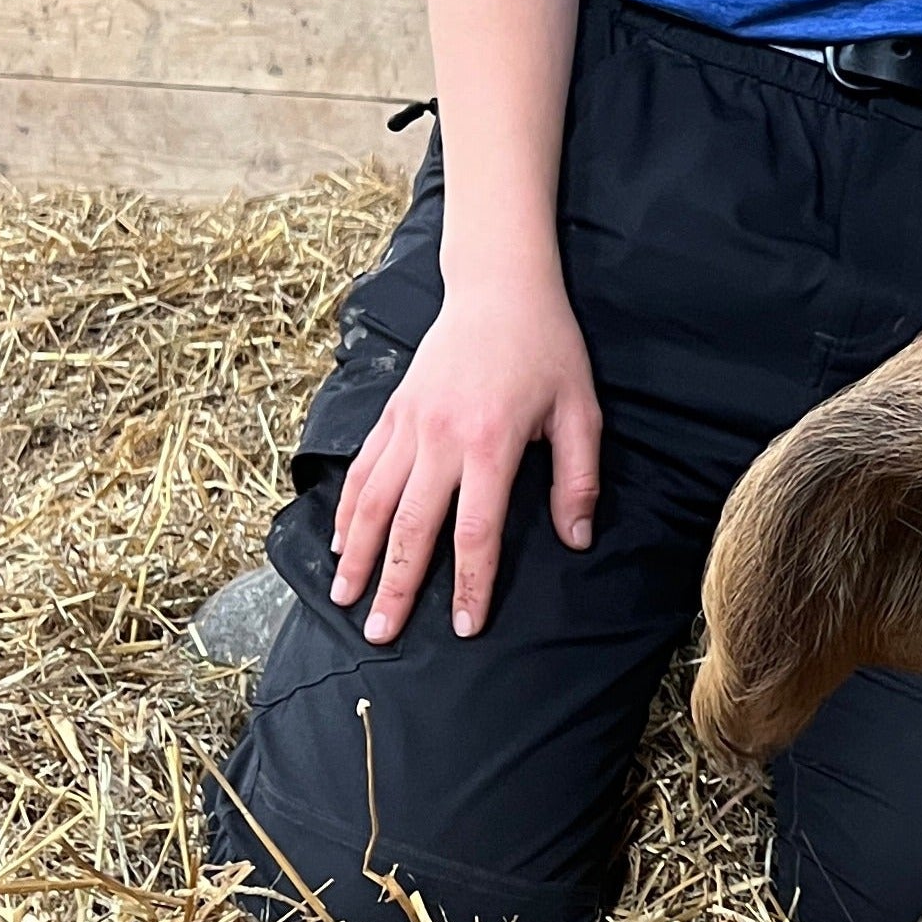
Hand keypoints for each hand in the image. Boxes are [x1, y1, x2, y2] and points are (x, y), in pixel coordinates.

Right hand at [329, 275, 601, 643]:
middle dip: (397, 585)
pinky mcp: (392, 411)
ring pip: (374, 501)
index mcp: (491, 442)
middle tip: (382, 634)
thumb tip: (576, 539)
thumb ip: (578, 477)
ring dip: (359, 555)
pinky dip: (347, 508)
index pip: (476, 529)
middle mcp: (440, 437)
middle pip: (411, 526)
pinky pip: (363, 468)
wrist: (498, 286)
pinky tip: (341, 542)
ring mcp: (409, 423)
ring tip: (346, 599)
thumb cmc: (547, 347)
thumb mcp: (580, 408)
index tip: (466, 625)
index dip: (470, 582)